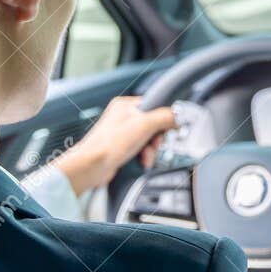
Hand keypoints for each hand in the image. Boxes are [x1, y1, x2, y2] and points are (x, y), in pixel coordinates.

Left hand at [51, 96, 177, 194]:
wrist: (93, 166)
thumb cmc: (108, 144)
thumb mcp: (144, 125)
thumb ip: (164, 117)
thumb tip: (177, 117)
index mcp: (125, 105)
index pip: (154, 107)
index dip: (162, 120)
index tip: (167, 129)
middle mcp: (122, 118)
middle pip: (153, 125)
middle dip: (156, 140)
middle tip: (154, 144)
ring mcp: (121, 134)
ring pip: (148, 140)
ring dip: (150, 151)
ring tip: (145, 156)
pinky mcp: (121, 148)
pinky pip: (141, 150)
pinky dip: (143, 157)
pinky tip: (141, 161)